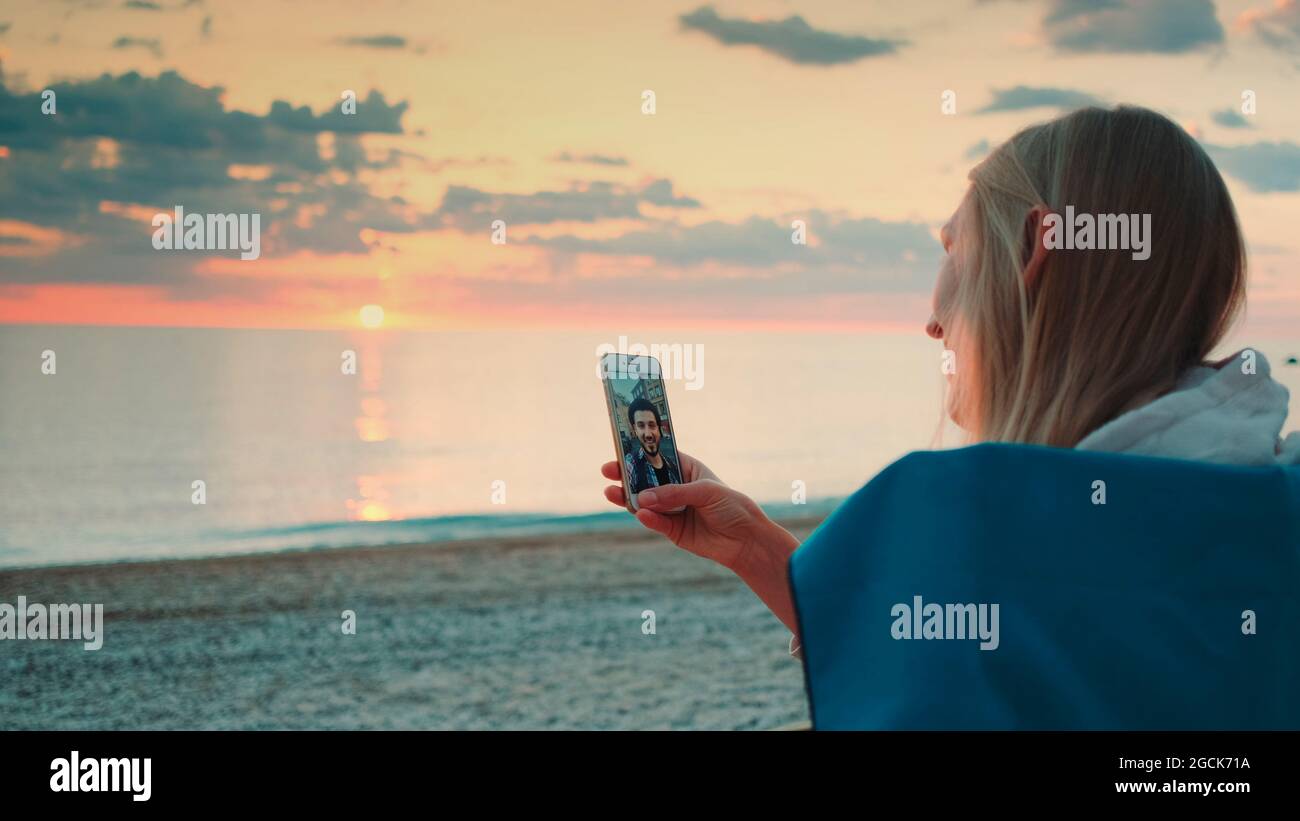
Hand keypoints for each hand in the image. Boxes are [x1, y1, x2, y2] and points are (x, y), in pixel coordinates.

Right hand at [600, 451, 786, 574]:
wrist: (746, 540)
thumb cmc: (732, 506)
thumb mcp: (706, 492)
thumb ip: (674, 493)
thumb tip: (644, 497)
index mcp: (687, 469)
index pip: (660, 457)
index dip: (641, 452)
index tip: (621, 448)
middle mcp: (677, 488)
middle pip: (647, 479)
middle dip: (627, 475)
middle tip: (608, 471)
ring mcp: (673, 509)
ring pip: (646, 501)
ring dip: (628, 497)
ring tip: (612, 492)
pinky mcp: (673, 530)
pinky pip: (655, 522)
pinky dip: (646, 517)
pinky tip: (639, 512)